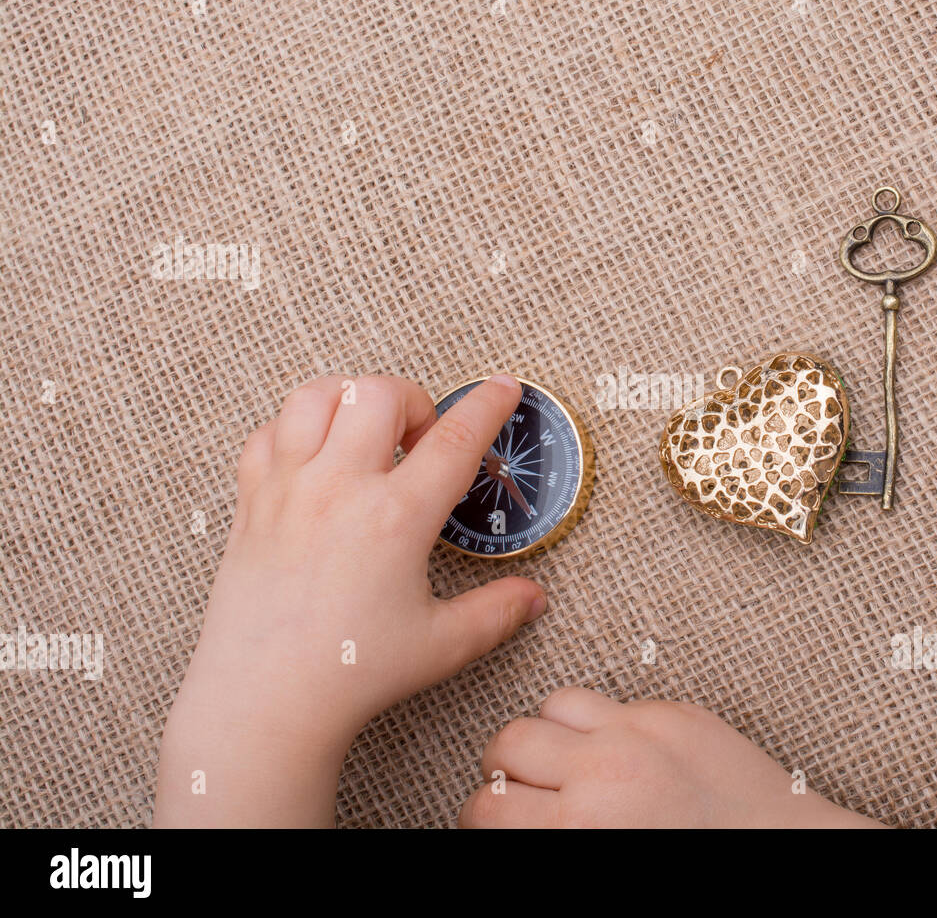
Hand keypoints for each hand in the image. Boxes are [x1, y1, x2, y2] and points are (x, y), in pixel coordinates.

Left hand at [155, 373, 542, 826]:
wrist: (262, 701)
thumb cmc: (348, 675)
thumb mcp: (441, 645)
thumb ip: (496, 613)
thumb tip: (533, 598)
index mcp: (396, 518)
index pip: (455, 439)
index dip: (488, 405)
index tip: (503, 388)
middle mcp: (339, 489)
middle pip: (379, 393)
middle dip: (413, 400)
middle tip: (422, 440)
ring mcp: (289, 490)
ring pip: (316, 395)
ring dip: (350, 400)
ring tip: (367, 434)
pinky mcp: (251, 503)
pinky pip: (266, 434)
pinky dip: (293, 430)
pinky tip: (313, 457)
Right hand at [460, 688, 884, 827]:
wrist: (786, 856)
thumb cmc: (702, 878)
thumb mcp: (601, 868)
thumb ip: (550, 842)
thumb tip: (513, 827)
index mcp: (584, 825)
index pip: (486, 807)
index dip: (482, 819)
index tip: (496, 826)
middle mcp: (607, 769)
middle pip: (509, 741)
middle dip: (509, 771)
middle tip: (528, 794)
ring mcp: (644, 730)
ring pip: (555, 703)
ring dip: (552, 733)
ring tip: (569, 764)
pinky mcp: (677, 712)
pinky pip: (614, 700)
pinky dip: (606, 725)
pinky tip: (623, 755)